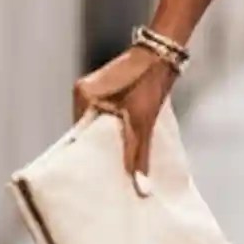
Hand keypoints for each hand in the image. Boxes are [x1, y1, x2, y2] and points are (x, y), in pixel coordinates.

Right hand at [73, 46, 177, 176]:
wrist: (163, 55)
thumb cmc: (150, 82)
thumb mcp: (143, 122)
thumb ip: (139, 155)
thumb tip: (141, 188)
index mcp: (83, 95)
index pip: (80, 135)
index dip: (90, 156)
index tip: (97, 177)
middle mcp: (84, 92)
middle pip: (89, 131)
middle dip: (100, 151)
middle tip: (110, 177)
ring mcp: (95, 89)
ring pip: (99, 125)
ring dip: (110, 141)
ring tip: (118, 166)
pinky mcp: (109, 90)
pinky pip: (107, 116)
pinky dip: (116, 130)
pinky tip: (125, 147)